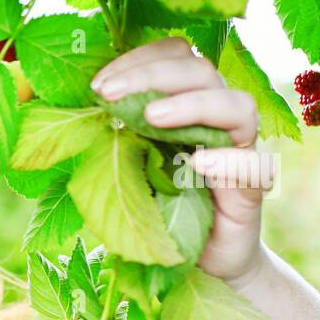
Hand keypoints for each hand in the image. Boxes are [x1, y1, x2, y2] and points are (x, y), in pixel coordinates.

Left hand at [89, 36, 271, 287]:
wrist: (198, 262)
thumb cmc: (156, 212)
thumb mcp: (123, 170)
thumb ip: (110, 140)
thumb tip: (66, 117)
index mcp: (184, 106)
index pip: (175, 58)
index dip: (139, 60)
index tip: (98, 85)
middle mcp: (215, 121)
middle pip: (202, 72)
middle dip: (152, 76)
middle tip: (109, 96)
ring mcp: (237, 153)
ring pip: (238, 106)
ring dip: (194, 104)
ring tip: (151, 118)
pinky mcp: (250, 192)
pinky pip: (254, 165)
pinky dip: (228, 161)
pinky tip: (197, 163)